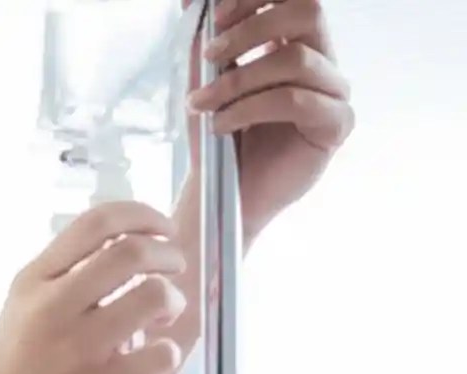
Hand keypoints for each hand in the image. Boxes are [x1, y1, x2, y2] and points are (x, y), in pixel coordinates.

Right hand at [0, 203, 187, 373]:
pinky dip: (167, 354)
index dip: (143, 215)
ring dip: (173, 301)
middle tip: (174, 273)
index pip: (97, 221)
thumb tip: (126, 253)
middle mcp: (51, 307)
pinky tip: (151, 362)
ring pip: (153, 296)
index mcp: (32, 281)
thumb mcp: (20, 312)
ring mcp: (74, 349)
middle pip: (132, 251)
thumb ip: (62, 280)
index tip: (161, 231)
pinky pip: (160, 354)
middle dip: (169, 256)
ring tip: (162, 319)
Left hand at [185, 0, 354, 237]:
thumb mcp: (203, 78)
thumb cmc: (217, 133)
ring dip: (238, 79)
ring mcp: (333, 92)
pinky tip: (221, 124)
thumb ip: (203, 36)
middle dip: (251, 27)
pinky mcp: (335, 125)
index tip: (215, 13)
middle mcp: (321, 61)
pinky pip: (297, 101)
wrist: (221, 190)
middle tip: (210, 55)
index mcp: (294, 41)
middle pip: (308, 12)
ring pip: (296, 59)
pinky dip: (249, 108)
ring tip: (203, 103)